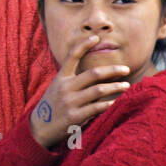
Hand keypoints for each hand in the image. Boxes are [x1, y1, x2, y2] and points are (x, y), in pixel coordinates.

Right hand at [30, 33, 130, 149]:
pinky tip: (116, 101)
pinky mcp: (74, 116)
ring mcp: (70, 102)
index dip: (84, 45)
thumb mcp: (57, 88)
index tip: (97, 38)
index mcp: (61, 78)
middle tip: (125, 69)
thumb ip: (73, 80)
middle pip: (93, 74)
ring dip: (115, 87)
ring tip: (126, 86)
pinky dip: (108, 104)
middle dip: (112, 71)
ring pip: (98, 90)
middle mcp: (65, 87)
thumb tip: (99, 73)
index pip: (72, 56)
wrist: (39, 128)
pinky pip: (96, 108)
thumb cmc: (53, 106)